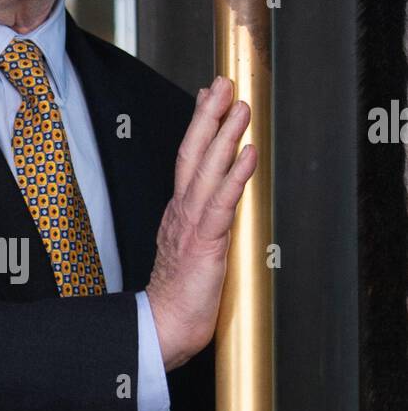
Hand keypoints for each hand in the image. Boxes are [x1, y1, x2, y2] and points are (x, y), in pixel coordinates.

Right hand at [146, 76, 256, 371]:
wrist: (162, 328)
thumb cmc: (177, 298)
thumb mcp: (187, 251)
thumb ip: (195, 227)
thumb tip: (208, 210)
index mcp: (177, 214)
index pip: (188, 161)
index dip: (199, 126)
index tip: (208, 96)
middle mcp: (181, 212)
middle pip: (193, 154)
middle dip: (209, 116)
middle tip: (222, 83)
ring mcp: (191, 225)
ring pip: (207, 171)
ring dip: (225, 136)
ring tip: (240, 107)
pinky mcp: (204, 243)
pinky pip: (221, 204)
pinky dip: (235, 176)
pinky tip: (247, 154)